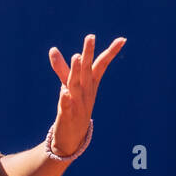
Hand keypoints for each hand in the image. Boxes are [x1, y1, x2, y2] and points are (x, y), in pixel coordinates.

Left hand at [48, 34, 124, 154]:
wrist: (72, 138)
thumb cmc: (74, 108)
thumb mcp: (69, 86)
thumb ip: (62, 68)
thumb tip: (53, 49)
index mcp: (89, 84)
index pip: (100, 65)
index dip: (110, 52)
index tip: (123, 39)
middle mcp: (85, 92)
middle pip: (86, 70)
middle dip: (88, 54)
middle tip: (91, 37)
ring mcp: (77, 104)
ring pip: (76, 85)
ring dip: (76, 71)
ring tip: (76, 56)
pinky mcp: (67, 116)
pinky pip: (66, 107)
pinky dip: (66, 100)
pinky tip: (63, 93)